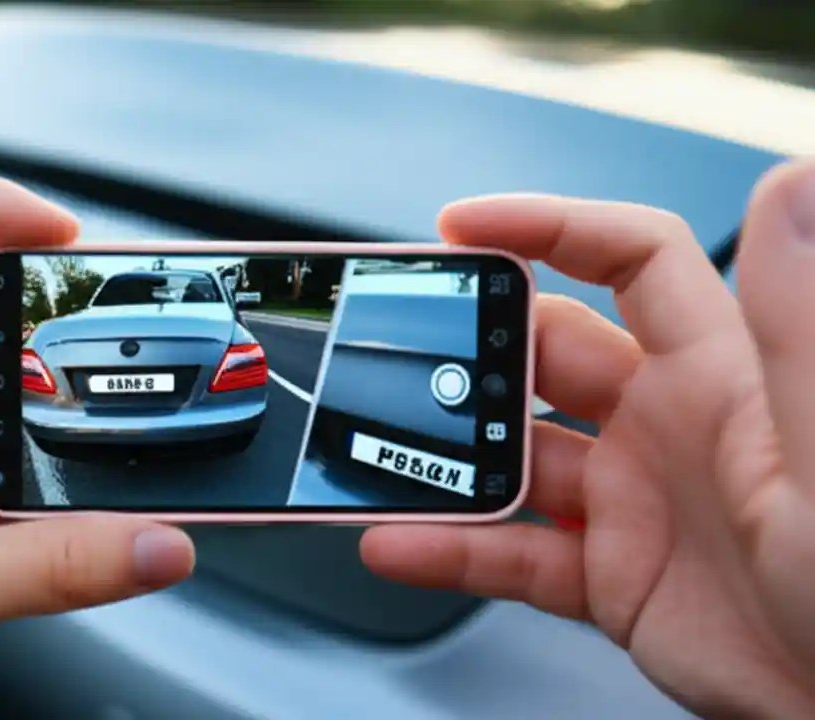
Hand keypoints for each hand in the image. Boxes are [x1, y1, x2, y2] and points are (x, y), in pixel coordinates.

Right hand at [361, 160, 814, 716]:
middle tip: (402, 352)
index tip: (464, 226)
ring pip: (511, 457)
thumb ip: (796, 318)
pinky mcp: (610, 577)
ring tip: (380, 456)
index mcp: (720, 373)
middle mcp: (666, 425)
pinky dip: (452, 548)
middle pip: (545, 351)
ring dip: (444, 459)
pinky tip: (402, 542)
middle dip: (471, 344)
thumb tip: (791, 183)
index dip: (547, 226)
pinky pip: (512, 554)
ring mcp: (630, 502)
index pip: (628, 260)